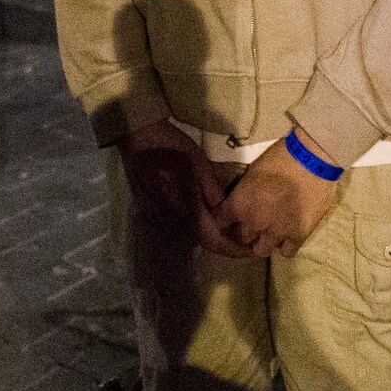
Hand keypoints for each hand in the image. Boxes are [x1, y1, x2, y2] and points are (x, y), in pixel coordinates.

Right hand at [119, 118, 253, 258]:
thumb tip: (231, 215)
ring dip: (211, 236)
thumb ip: (215, 193)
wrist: (139, 139)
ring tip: (230, 229)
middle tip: (245, 238)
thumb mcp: (201, 166)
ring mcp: (161, 219)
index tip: (251, 251)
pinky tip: (207, 217)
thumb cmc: (172, 148)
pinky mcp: (153, 213)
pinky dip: (197, 227)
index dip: (234, 250)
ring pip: (192, 236)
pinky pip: (180, 227)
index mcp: (188, 212)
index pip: (215, 242)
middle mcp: (174, 222)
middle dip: (225, 244)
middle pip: (204, 242)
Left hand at [217, 132, 341, 258]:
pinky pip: (286, 252)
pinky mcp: (298, 236)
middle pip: (240, 238)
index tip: (230, 217)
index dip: (225, 219)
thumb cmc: (280, 158)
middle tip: (253, 222)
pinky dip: (285, 245)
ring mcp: (276, 232)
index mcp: (238, 204)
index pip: (220, 222)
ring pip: (261, 250)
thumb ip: (244, 193)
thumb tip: (243, 200)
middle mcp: (253, 223)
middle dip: (244, 231)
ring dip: (263, 242)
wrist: (312, 159)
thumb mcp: (252, 172)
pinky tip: (288, 234)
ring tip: (270, 232)